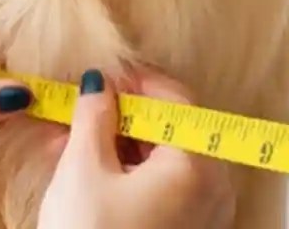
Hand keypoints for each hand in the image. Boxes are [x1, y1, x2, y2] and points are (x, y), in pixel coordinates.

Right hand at [38, 68, 234, 228]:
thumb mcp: (83, 169)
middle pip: (173, 130)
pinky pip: (164, 189)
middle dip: (123, 115)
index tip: (101, 74)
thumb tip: (98, 83)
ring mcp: (205, 216)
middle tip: (81, 107)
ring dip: (121, 144)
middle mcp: (215, 189)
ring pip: (165, 160)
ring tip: (74, 141)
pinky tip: (91, 172)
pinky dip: (131, 173)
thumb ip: (94, 116)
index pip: (175, 99)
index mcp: (197, 165)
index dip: (135, 80)